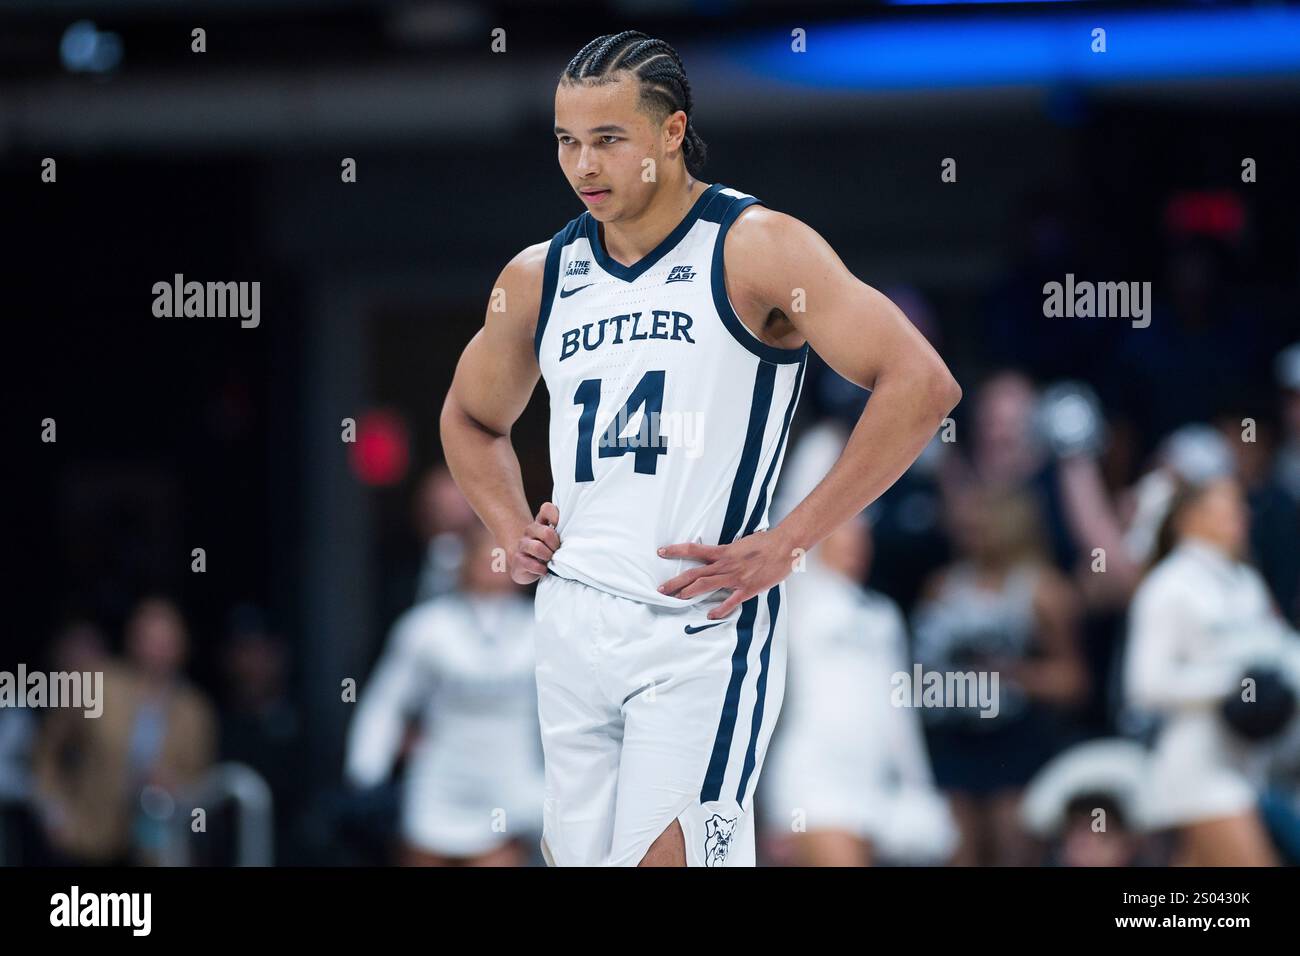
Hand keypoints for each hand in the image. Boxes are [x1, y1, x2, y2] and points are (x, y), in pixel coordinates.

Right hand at [511, 502, 560, 584]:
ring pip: (537, 547)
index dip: (555, 516)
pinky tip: (544, 569)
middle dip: (555, 545)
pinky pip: (531, 563)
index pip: (547, 509)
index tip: (558, 528)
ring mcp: (522, 544)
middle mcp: (530, 530)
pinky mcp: (518, 559)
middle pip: (547, 532)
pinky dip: (541, 569)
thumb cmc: (547, 551)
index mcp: (541, 522)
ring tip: (549, 560)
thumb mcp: (556, 539)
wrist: (526, 567)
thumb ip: (563, 530)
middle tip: (557, 550)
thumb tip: (571, 529)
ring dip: (547, 556)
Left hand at [657, 528, 798, 618]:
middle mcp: (725, 564)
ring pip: (706, 585)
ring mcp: (736, 577)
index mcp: (723, 551)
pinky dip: (720, 609)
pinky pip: (730, 601)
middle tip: (660, 589)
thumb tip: (721, 555)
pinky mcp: (747, 588)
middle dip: (675, 581)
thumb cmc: (766, 542)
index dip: (676, 550)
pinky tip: (711, 616)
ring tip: (676, 599)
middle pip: (694, 573)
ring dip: (689, 592)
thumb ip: (729, 551)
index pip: (694, 549)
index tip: (661, 551)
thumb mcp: (742, 543)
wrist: (785, 546)